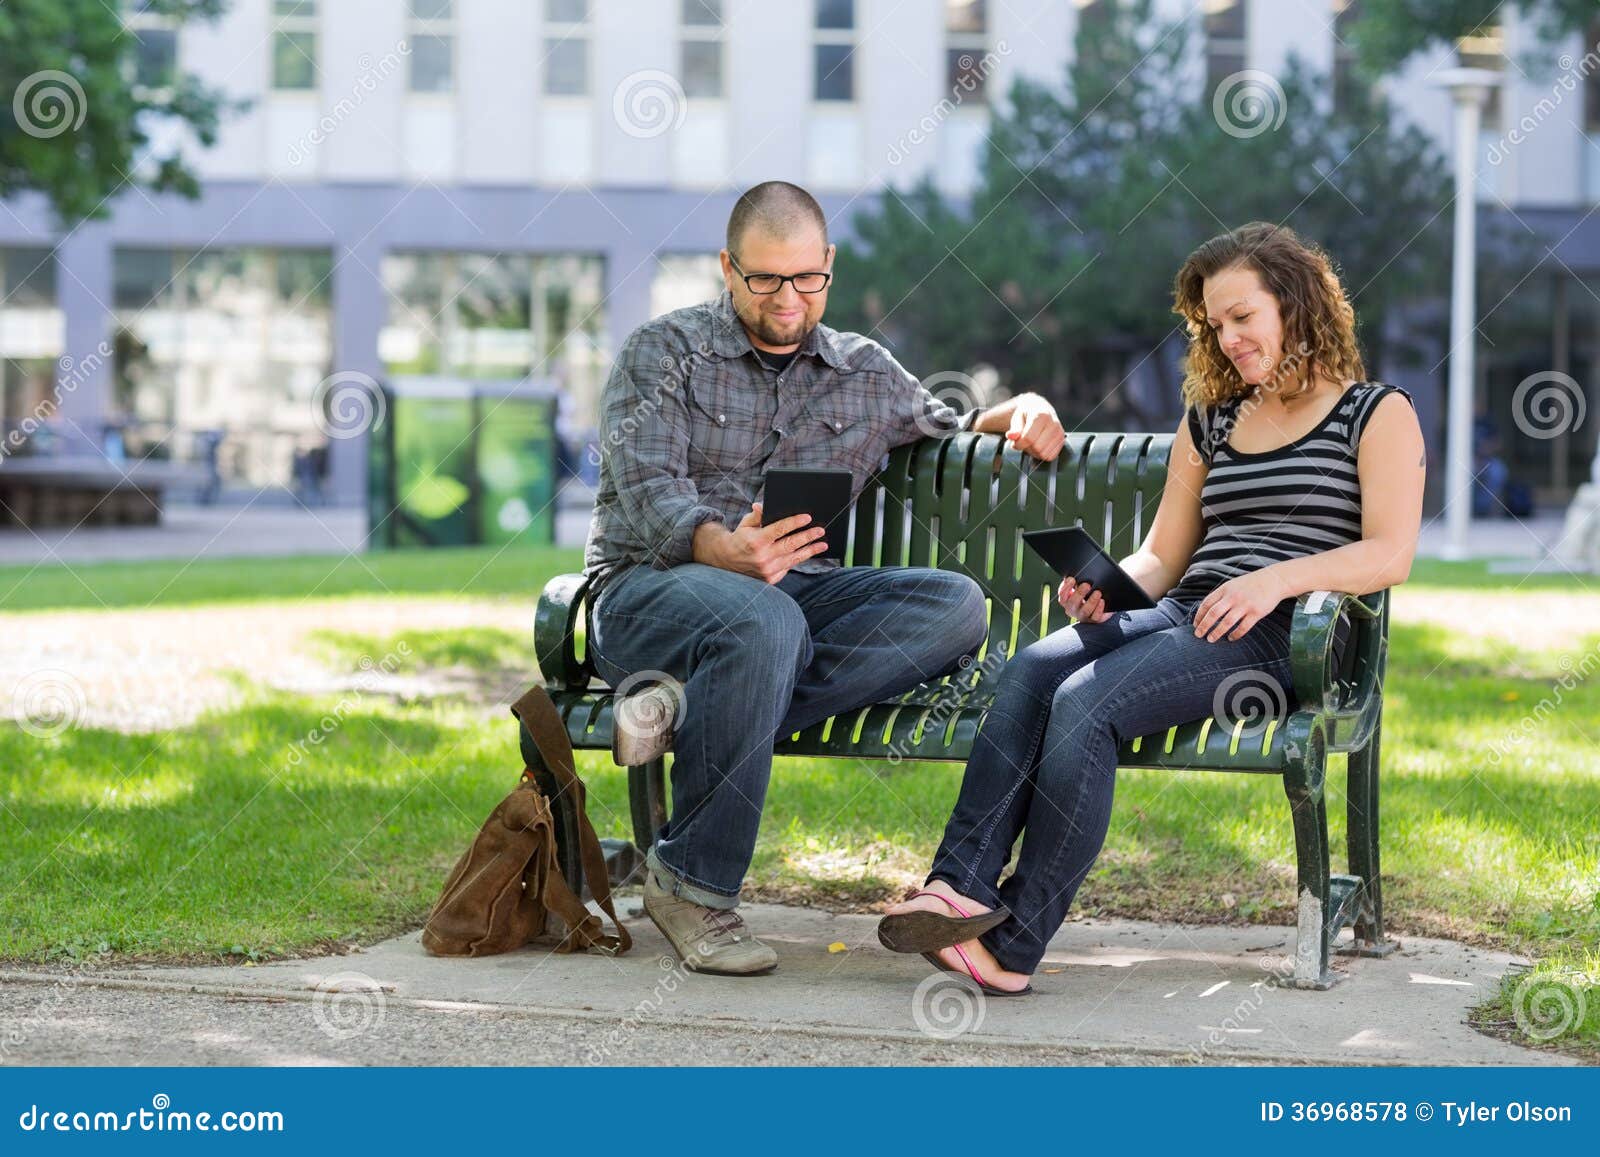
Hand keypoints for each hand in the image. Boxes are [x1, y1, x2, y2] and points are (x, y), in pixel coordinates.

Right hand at [697, 502, 829, 583]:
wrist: (728, 561)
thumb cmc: (740, 539)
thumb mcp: (746, 524)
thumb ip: (757, 515)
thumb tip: (763, 505)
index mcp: (756, 541)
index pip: (779, 530)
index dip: (794, 523)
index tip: (807, 517)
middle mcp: (763, 557)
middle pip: (791, 545)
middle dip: (808, 536)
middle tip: (820, 530)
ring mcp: (767, 570)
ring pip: (794, 559)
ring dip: (810, 551)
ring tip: (822, 544)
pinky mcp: (771, 579)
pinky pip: (789, 567)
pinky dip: (798, 559)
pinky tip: (808, 553)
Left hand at [1006, 394, 1065, 461]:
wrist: (1040, 409)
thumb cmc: (1027, 415)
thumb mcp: (1018, 419)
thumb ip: (1014, 429)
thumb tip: (1010, 436)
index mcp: (1041, 415)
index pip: (1028, 438)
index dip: (1018, 444)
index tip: (1015, 442)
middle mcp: (1053, 423)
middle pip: (1037, 448)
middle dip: (1027, 448)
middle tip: (1024, 442)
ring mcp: (1059, 432)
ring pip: (1044, 454)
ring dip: (1034, 452)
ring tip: (1032, 443)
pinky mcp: (1062, 440)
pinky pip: (1051, 456)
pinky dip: (1042, 454)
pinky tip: (1039, 445)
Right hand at [1058, 576, 1110, 622]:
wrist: (1097, 607)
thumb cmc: (1085, 595)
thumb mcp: (1078, 587)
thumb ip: (1074, 582)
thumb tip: (1072, 574)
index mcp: (1066, 600)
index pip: (1062, 595)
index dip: (1066, 587)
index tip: (1072, 579)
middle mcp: (1072, 609)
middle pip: (1072, 603)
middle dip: (1079, 593)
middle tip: (1087, 585)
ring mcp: (1082, 616)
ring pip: (1085, 611)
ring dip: (1091, 601)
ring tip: (1097, 593)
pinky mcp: (1093, 620)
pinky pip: (1095, 617)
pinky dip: (1099, 609)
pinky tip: (1102, 601)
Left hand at [1193, 569, 1288, 641]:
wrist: (1274, 580)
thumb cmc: (1250, 584)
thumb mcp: (1232, 585)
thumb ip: (1221, 595)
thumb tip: (1207, 610)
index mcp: (1225, 589)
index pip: (1207, 603)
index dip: (1199, 615)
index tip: (1195, 625)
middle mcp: (1233, 597)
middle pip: (1214, 614)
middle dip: (1204, 626)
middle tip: (1198, 635)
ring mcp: (1245, 604)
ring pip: (1227, 622)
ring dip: (1217, 632)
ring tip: (1211, 639)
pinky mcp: (1257, 612)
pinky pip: (1243, 627)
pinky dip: (1235, 634)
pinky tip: (1230, 638)